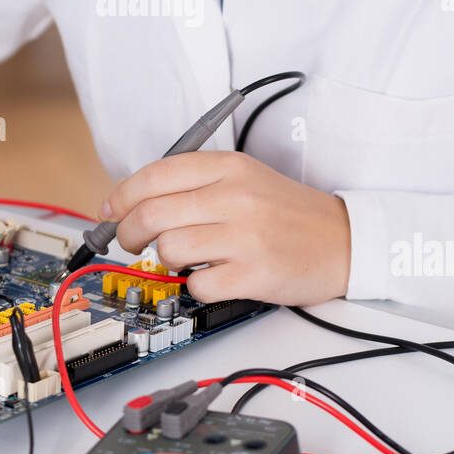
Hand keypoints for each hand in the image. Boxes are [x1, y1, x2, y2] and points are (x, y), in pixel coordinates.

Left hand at [98, 151, 350, 306]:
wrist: (344, 241)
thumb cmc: (287, 212)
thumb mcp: (244, 178)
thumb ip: (193, 184)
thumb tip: (130, 203)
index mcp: (229, 167)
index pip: (155, 175)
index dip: (121, 196)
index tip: (108, 212)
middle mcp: (235, 197)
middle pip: (151, 214)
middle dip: (127, 233)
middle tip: (129, 243)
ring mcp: (244, 237)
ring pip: (168, 250)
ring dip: (166, 261)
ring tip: (185, 259)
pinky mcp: (253, 275)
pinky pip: (197, 285)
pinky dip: (197, 287)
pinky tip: (215, 277)